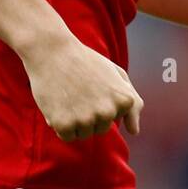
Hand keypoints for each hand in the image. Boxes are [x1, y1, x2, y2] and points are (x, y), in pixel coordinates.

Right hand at [20, 33, 143, 140]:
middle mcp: (108, 112)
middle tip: (78, 91)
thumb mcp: (116, 74)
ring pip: (83, 134)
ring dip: (74, 121)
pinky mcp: (65, 125)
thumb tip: (135, 132)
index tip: (94, 87)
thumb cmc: (85, 62)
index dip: (101, 104)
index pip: (114, 119)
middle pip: (99, 129)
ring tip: (68, 97)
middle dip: (88, 114)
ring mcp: (86, 120)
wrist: (52, 52)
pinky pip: (66, 136)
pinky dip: (60, 124)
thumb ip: (133, 103)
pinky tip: (57, 104)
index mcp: (125, 101)